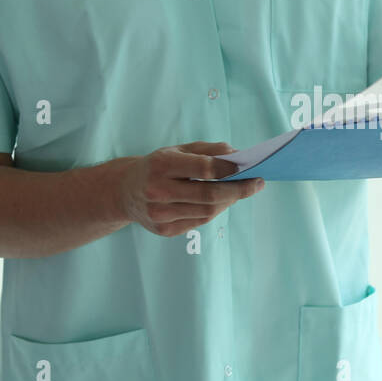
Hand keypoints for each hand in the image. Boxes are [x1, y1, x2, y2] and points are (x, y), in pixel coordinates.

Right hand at [118, 141, 264, 236]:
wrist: (124, 192)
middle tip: (257, 184)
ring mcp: (160, 214)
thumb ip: (208, 150)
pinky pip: (199, 222)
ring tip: (239, 191)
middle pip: (209, 195)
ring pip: (207, 212)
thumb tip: (237, 156)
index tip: (248, 167)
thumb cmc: (157, 167)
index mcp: (161, 165)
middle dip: (238, 190)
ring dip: (228, 201)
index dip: (228, 169)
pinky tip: (221, 202)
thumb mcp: (177, 150)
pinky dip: (214, 211)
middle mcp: (158, 191)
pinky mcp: (164, 230)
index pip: (203, 168)